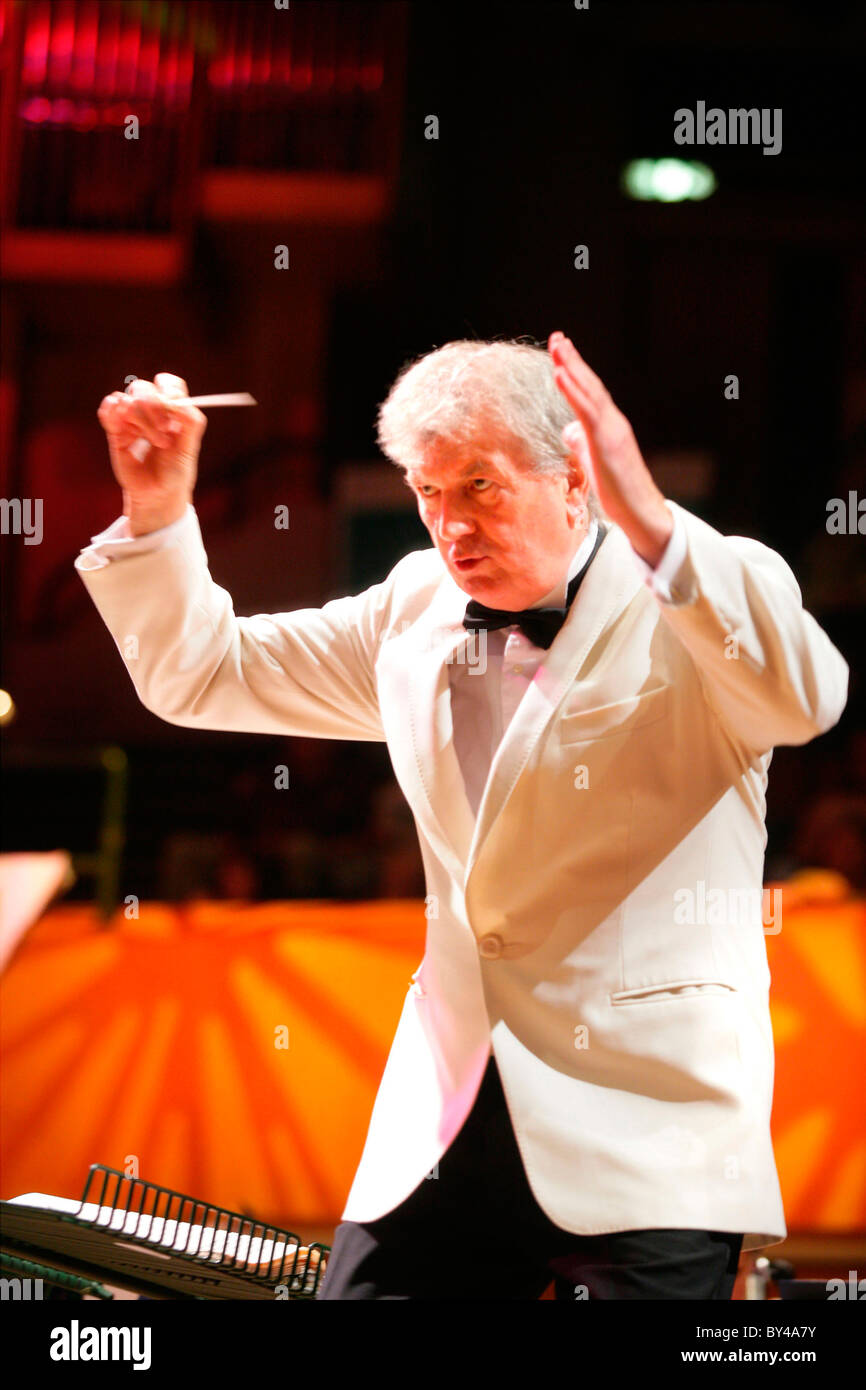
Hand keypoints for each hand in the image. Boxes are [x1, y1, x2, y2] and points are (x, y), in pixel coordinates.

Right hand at [97, 373, 206, 534]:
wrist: (157, 495)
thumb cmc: (176, 472)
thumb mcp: (189, 448)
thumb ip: (190, 422)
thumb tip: (177, 399)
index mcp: (172, 411)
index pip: (168, 383)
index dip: (168, 388)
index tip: (172, 405)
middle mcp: (151, 411)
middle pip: (144, 388)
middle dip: (155, 409)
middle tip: (165, 433)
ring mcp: (132, 420)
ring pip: (127, 400)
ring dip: (142, 421)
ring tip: (154, 443)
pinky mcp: (115, 430)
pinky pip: (108, 408)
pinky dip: (113, 412)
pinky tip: (125, 431)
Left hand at [548, 332, 672, 566]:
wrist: (641, 513)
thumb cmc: (619, 493)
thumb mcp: (593, 463)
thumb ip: (582, 443)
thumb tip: (568, 430)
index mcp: (609, 427)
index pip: (590, 393)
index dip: (575, 371)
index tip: (561, 351)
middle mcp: (613, 423)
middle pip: (590, 385)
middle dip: (573, 360)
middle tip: (558, 337)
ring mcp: (611, 431)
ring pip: (590, 392)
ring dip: (572, 367)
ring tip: (558, 347)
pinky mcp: (607, 443)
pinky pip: (588, 411)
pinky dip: (573, 390)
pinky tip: (561, 374)